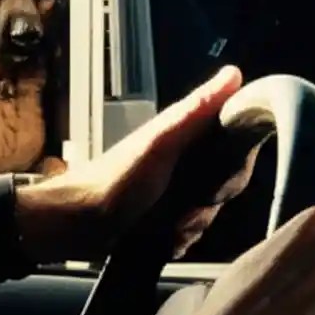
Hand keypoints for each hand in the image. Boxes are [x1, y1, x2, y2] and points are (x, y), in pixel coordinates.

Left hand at [18, 65, 262, 263]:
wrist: (77, 224)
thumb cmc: (115, 180)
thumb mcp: (159, 143)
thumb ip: (195, 112)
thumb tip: (233, 74)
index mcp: (184, 135)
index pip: (237, 149)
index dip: (234, 170)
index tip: (217, 187)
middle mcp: (181, 160)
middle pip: (225, 185)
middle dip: (209, 204)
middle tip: (184, 212)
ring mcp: (172, 189)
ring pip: (208, 212)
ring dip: (192, 226)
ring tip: (168, 228)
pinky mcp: (162, 217)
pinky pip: (190, 232)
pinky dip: (180, 239)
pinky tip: (164, 239)